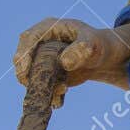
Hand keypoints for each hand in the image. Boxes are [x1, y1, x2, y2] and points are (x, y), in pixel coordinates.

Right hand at [13, 17, 129, 105]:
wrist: (106, 59)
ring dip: (39, 87)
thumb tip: (64, 62)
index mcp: (49, 28)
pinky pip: (41, 86)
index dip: (23, 54)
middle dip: (27, 75)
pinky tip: (59, 100)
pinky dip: (47, 95)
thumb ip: (81, 50)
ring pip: (30, 75)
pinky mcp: (49, 75)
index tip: (25, 71)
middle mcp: (42, 43)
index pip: (28, 38)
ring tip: (62, 91)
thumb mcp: (93, 44)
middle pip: (23, 58)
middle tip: (39, 87)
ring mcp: (43, 59)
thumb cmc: (100, 44)